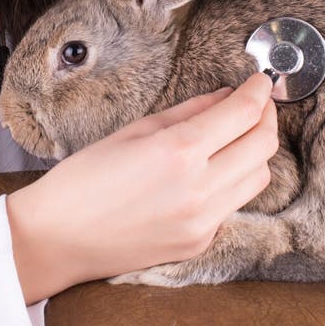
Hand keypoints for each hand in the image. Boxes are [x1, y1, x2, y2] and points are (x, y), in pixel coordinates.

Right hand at [6, 72, 277, 303]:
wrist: (58, 238)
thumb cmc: (84, 179)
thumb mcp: (134, 130)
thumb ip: (186, 112)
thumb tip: (224, 98)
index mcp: (178, 152)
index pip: (242, 115)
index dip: (258, 92)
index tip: (260, 82)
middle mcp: (199, 189)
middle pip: (262, 147)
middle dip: (266, 118)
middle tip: (258, 103)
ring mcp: (203, 221)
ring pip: (258, 179)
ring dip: (256, 152)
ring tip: (240, 135)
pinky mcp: (199, 243)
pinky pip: (232, 205)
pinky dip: (231, 182)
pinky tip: (213, 170)